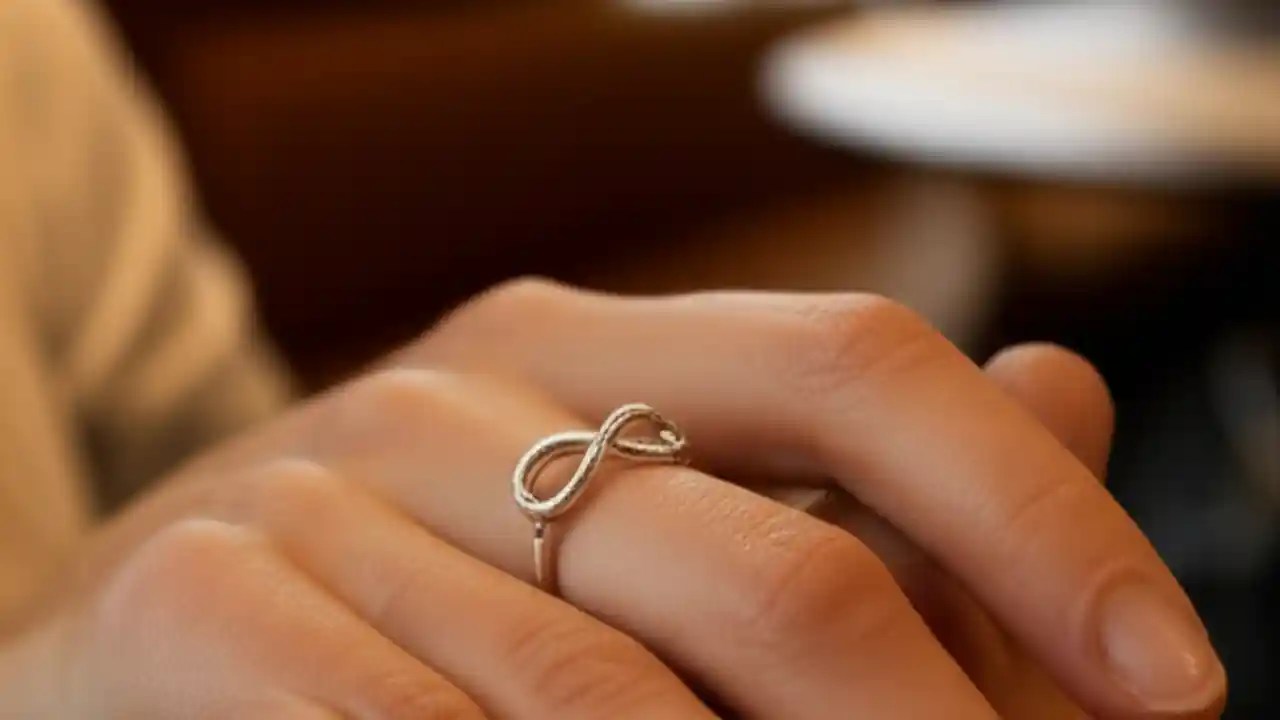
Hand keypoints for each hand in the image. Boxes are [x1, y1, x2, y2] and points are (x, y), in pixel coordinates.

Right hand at [0, 280, 1223, 718]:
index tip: (1165, 673)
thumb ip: (840, 465)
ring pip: (593, 692)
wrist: (149, 623)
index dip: (1031, 509)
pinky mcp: (203, 598)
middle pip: (759, 559)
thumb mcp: (619, 497)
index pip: (852, 366)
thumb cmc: (419, 581)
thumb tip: (1066, 385)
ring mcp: (327, 491)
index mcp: (584, 341)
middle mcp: (464, 392)